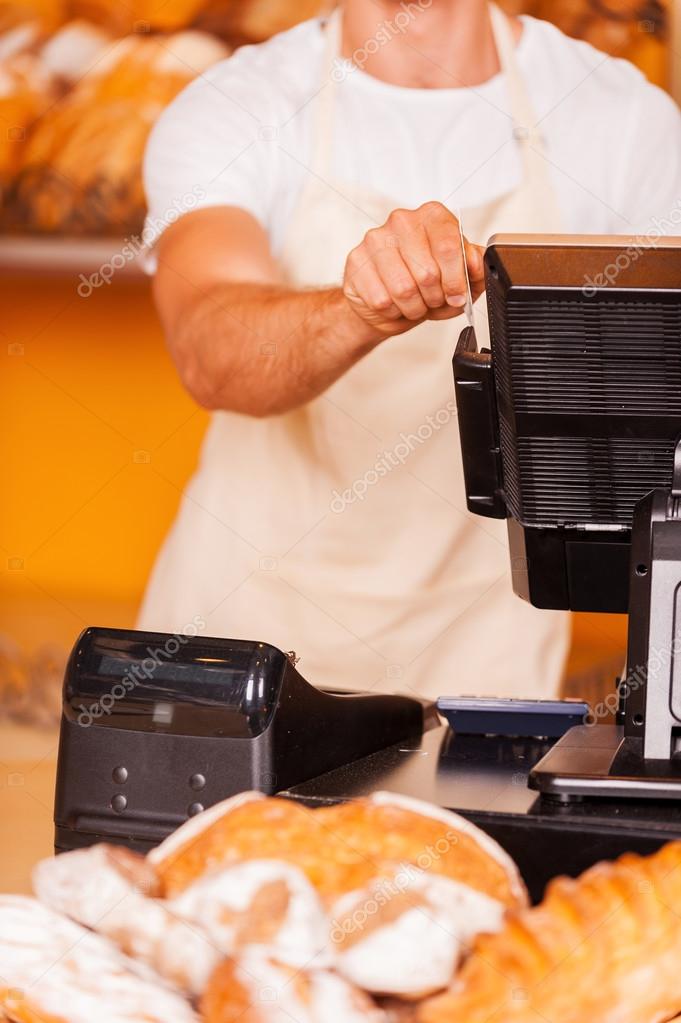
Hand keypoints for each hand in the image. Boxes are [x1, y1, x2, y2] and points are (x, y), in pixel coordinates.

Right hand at [342, 201, 485, 338]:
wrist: (385, 301)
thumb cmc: (423, 285)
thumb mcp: (458, 277)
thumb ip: (474, 268)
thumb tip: (476, 264)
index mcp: (432, 216)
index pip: (449, 246)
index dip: (457, 280)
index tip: (457, 295)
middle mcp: (402, 221)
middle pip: (428, 272)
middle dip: (435, 297)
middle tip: (433, 300)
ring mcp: (375, 240)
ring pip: (404, 289)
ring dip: (414, 307)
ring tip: (414, 303)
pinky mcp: (356, 262)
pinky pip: (382, 300)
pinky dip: (393, 311)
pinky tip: (394, 303)